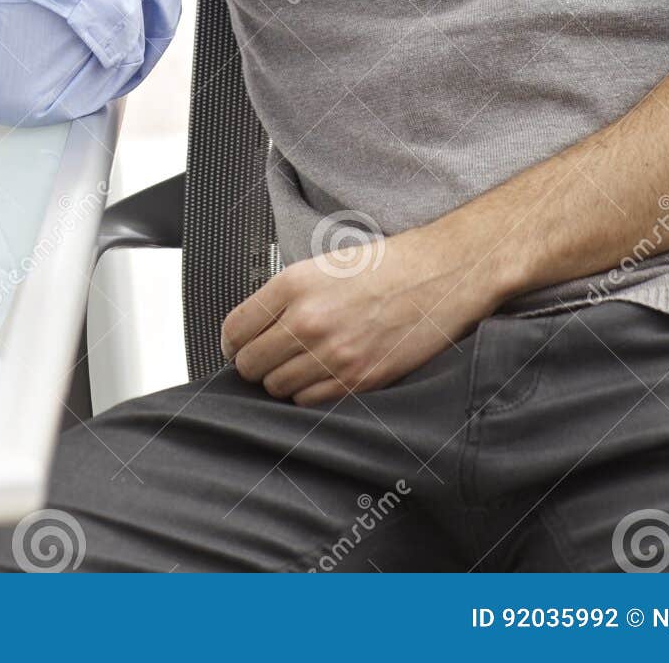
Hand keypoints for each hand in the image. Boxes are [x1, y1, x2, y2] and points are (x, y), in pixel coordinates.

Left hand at [220, 223, 501, 406]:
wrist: (436, 276)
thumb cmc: (384, 267)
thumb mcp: (321, 265)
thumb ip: (283, 297)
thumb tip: (251, 329)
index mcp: (293, 285)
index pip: (235, 329)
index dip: (232, 342)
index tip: (238, 345)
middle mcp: (308, 320)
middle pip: (250, 365)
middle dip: (254, 364)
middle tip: (268, 357)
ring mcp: (332, 354)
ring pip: (277, 388)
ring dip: (282, 380)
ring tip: (301, 363)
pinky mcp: (357, 380)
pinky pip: (309, 403)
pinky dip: (309, 394)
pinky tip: (323, 374)